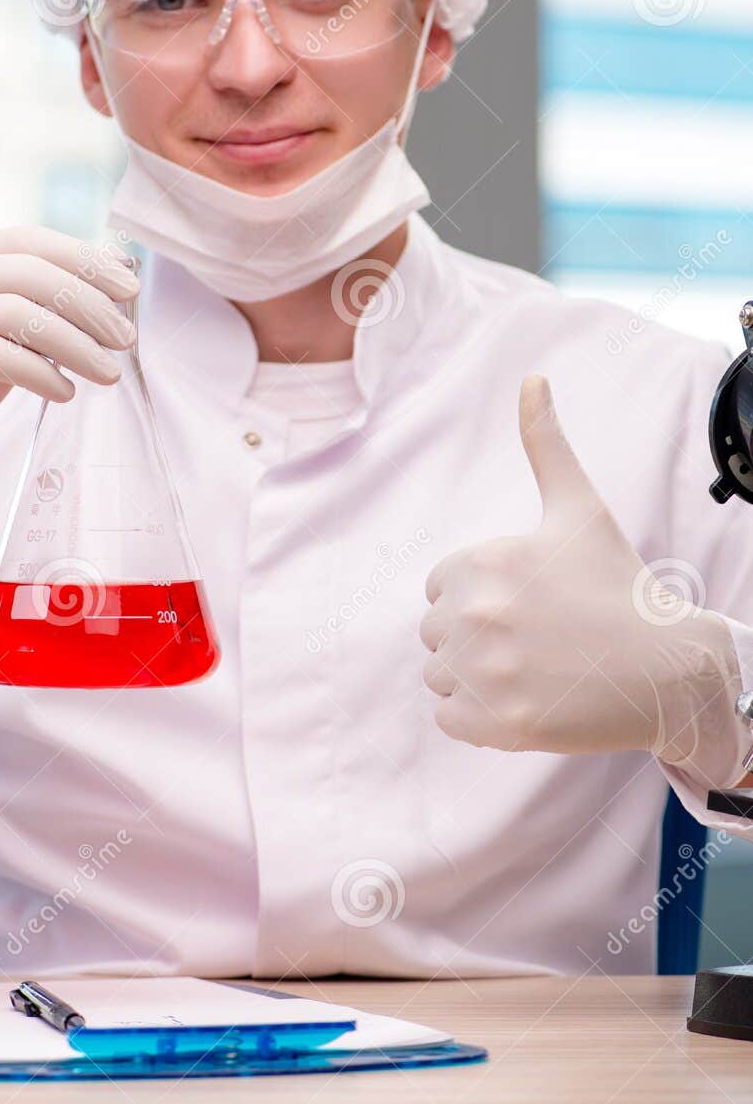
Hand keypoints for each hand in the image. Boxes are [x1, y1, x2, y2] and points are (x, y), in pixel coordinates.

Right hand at [0, 227, 139, 576]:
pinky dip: (45, 374)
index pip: (26, 240)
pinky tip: (65, 393)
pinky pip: (2, 357)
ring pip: (23, 314)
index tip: (128, 283)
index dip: (83, 257)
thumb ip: (24, 319)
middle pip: (32, 273)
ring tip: (110, 373)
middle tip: (128, 337)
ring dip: (78, 345)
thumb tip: (103, 303)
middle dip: (91, 304)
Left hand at [419, 373, 743, 768]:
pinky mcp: (496, 725)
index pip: (442, 586)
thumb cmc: (618, 586)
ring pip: (440, 677)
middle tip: (538, 638)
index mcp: (481, 562)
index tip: (532, 601)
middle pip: (437, 633)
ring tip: (534, 669)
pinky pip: (450, 720)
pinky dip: (480, 719)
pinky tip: (528, 701)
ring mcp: (485, 674)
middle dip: (477, 637)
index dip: (484, 595)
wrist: (667, 668)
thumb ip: (546, 443)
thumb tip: (533, 377)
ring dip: (475, 679)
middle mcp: (475, 615)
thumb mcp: (579, 508)